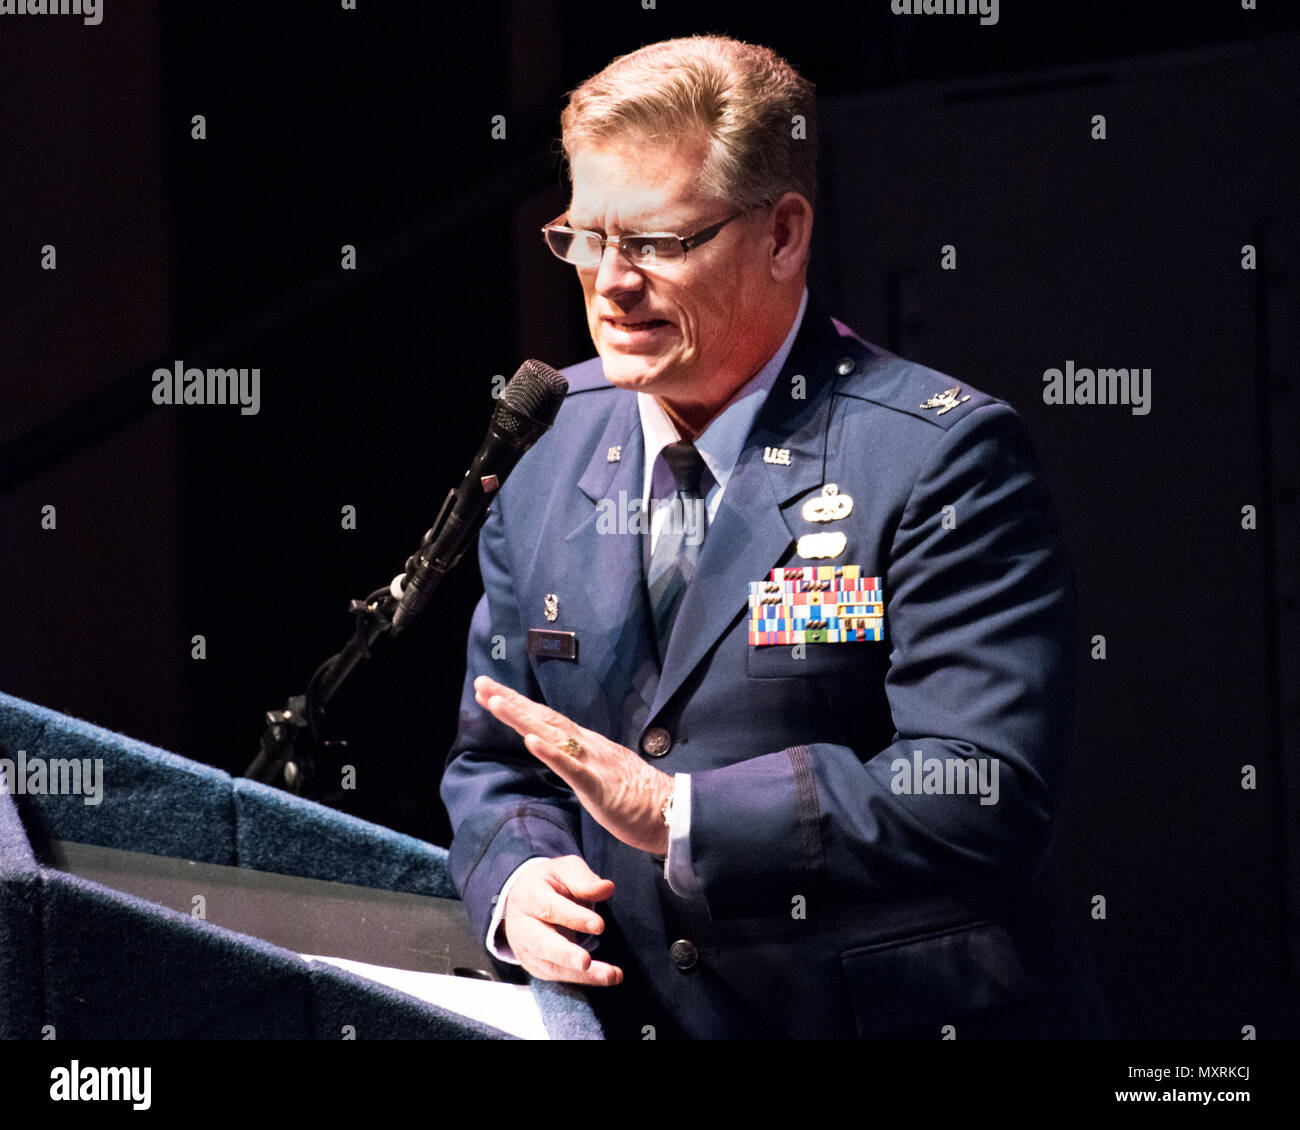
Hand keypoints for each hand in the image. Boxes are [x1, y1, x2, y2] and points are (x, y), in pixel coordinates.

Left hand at [474, 675, 673, 855]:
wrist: (672, 812)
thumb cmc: (638, 798)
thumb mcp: (601, 773)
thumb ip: (580, 760)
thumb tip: (561, 751)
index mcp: (585, 744)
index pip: (545, 720)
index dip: (517, 705)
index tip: (490, 692)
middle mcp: (586, 745)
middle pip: (542, 718)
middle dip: (509, 701)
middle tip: (480, 683)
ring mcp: (592, 762)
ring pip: (551, 735)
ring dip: (522, 718)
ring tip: (495, 702)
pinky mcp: (598, 785)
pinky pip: (571, 767)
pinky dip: (550, 753)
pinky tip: (531, 740)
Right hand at [503, 856, 622, 985]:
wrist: (523, 896)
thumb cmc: (549, 882)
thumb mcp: (565, 870)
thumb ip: (584, 880)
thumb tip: (606, 888)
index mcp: (529, 896)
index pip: (549, 908)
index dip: (574, 917)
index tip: (599, 925)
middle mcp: (523, 925)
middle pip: (541, 943)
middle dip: (565, 954)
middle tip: (586, 962)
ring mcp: (525, 948)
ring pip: (550, 966)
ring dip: (581, 975)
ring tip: (611, 975)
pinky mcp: (534, 964)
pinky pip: (556, 976)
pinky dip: (581, 979)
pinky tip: (604, 976)